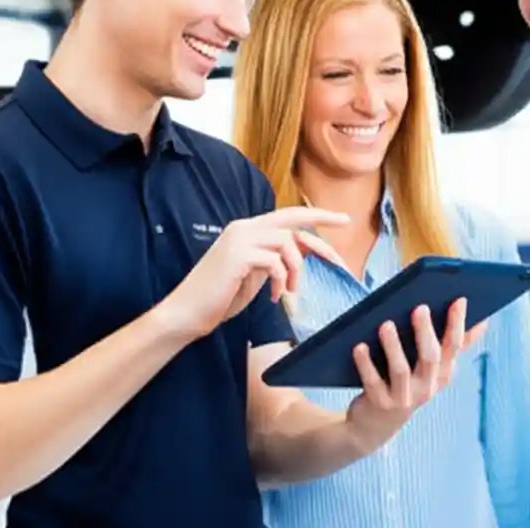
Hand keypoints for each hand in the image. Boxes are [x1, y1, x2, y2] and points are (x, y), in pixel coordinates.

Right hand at [157, 206, 348, 340]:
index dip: (317, 216)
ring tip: (289, 291)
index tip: (342, 219)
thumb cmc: (219, 296)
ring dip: (296, 270)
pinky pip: (275, 262)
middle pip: (292, 218)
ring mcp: (239, 239)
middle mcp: (243, 228)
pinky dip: (280, 280)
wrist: (187, 312)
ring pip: (286, 243)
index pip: (288, 216)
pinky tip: (273, 297)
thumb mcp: (254, 274)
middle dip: (321, 227)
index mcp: (247, 230)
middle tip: (342, 242)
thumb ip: (273, 259)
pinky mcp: (238, 256)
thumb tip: (300, 254)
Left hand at [344, 298, 487, 452]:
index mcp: (442, 373)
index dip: (458, 324)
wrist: (377, 424)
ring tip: (386, 324)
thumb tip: (483, 321)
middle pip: (430, 357)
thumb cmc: (407, 384)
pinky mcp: (380, 404)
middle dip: (426, 332)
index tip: (459, 300)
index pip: (454, 346)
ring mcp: (404, 397)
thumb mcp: (433, 368)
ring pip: (401, 370)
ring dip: (394, 346)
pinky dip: (366, 363)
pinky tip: (359, 346)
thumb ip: (455, 345)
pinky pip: (373, 382)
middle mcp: (427, 387)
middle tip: (419, 308)